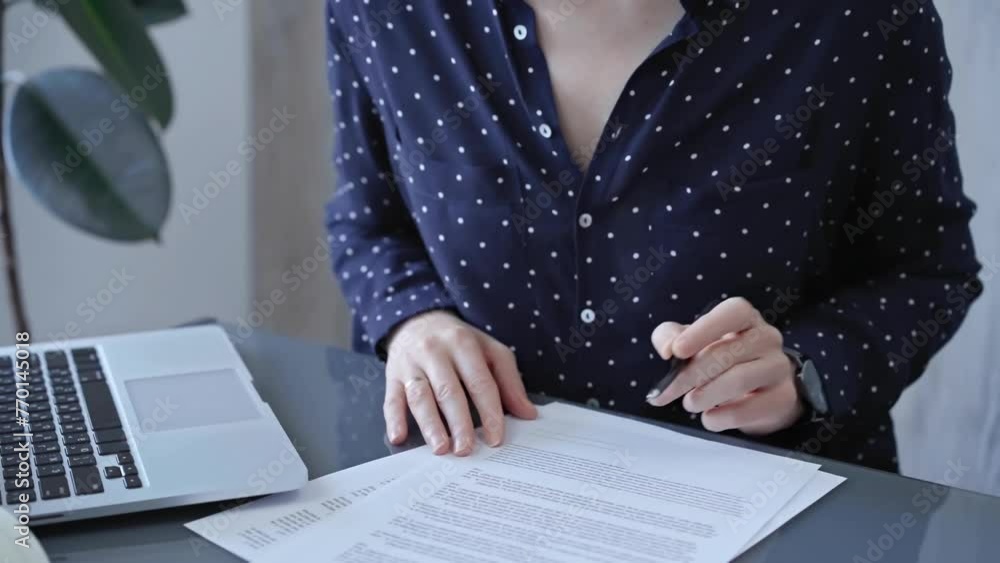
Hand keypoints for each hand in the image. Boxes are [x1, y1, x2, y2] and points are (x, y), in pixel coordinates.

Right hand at [383, 310, 536, 455]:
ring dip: (430, 424)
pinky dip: (393, 419)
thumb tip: (527, 413)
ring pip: (420, 396)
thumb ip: (508, 380)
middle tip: (466, 449)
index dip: (489, 411)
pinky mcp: (392, 375)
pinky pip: (391, 398)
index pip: (479, 382)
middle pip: (448, 391)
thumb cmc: (458, 341)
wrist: (417, 320)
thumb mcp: (488, 349)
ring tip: (441, 448)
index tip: (495, 438)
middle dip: (458, 422)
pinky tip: (398, 437)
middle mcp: (435, 352)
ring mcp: (411, 364)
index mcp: (463, 344)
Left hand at [647, 297, 802, 434]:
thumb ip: (670, 336)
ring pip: (739, 380)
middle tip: (667, 392)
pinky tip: (709, 418)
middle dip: (690, 375)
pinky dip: (723, 417)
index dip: (703, 330)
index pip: (733, 313)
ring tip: (689, 404)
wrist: (759, 392)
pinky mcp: (783, 397)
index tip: (677, 351)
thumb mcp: (690, 341)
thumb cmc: (718, 358)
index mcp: (745, 317)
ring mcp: (779, 367)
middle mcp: (767, 337)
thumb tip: (667, 349)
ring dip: (705, 395)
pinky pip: (751, 408)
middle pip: (727, 353)